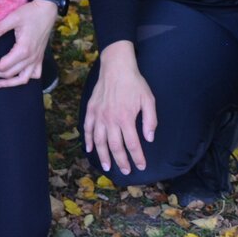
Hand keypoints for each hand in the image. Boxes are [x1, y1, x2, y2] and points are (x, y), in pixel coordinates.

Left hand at [0, 0, 55, 87]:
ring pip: (22, 79)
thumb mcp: (13, 17)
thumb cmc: (30, 12)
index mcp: (23, 50)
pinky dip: (25, 78)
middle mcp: (31, 58)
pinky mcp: (40, 57)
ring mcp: (37, 59)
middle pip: (9, 73)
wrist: (47, 10)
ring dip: (8, 83)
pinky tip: (17, 77)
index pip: (3, 65)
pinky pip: (34, 75)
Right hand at [83, 45, 157, 174]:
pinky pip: (87, 128)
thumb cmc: (134, 83)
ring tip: (107, 166)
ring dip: (103, 155)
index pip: (133, 144)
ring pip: (99, 141)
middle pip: (115, 146)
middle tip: (125, 171)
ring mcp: (99, 115)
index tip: (141, 166)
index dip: (137, 157)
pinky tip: (90, 149)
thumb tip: (149, 138)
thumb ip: (150, 120)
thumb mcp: (148, 100)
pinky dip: (88, 140)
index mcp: (126, 118)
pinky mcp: (91, 110)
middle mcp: (111, 119)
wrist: (116, 66)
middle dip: (121, 161)